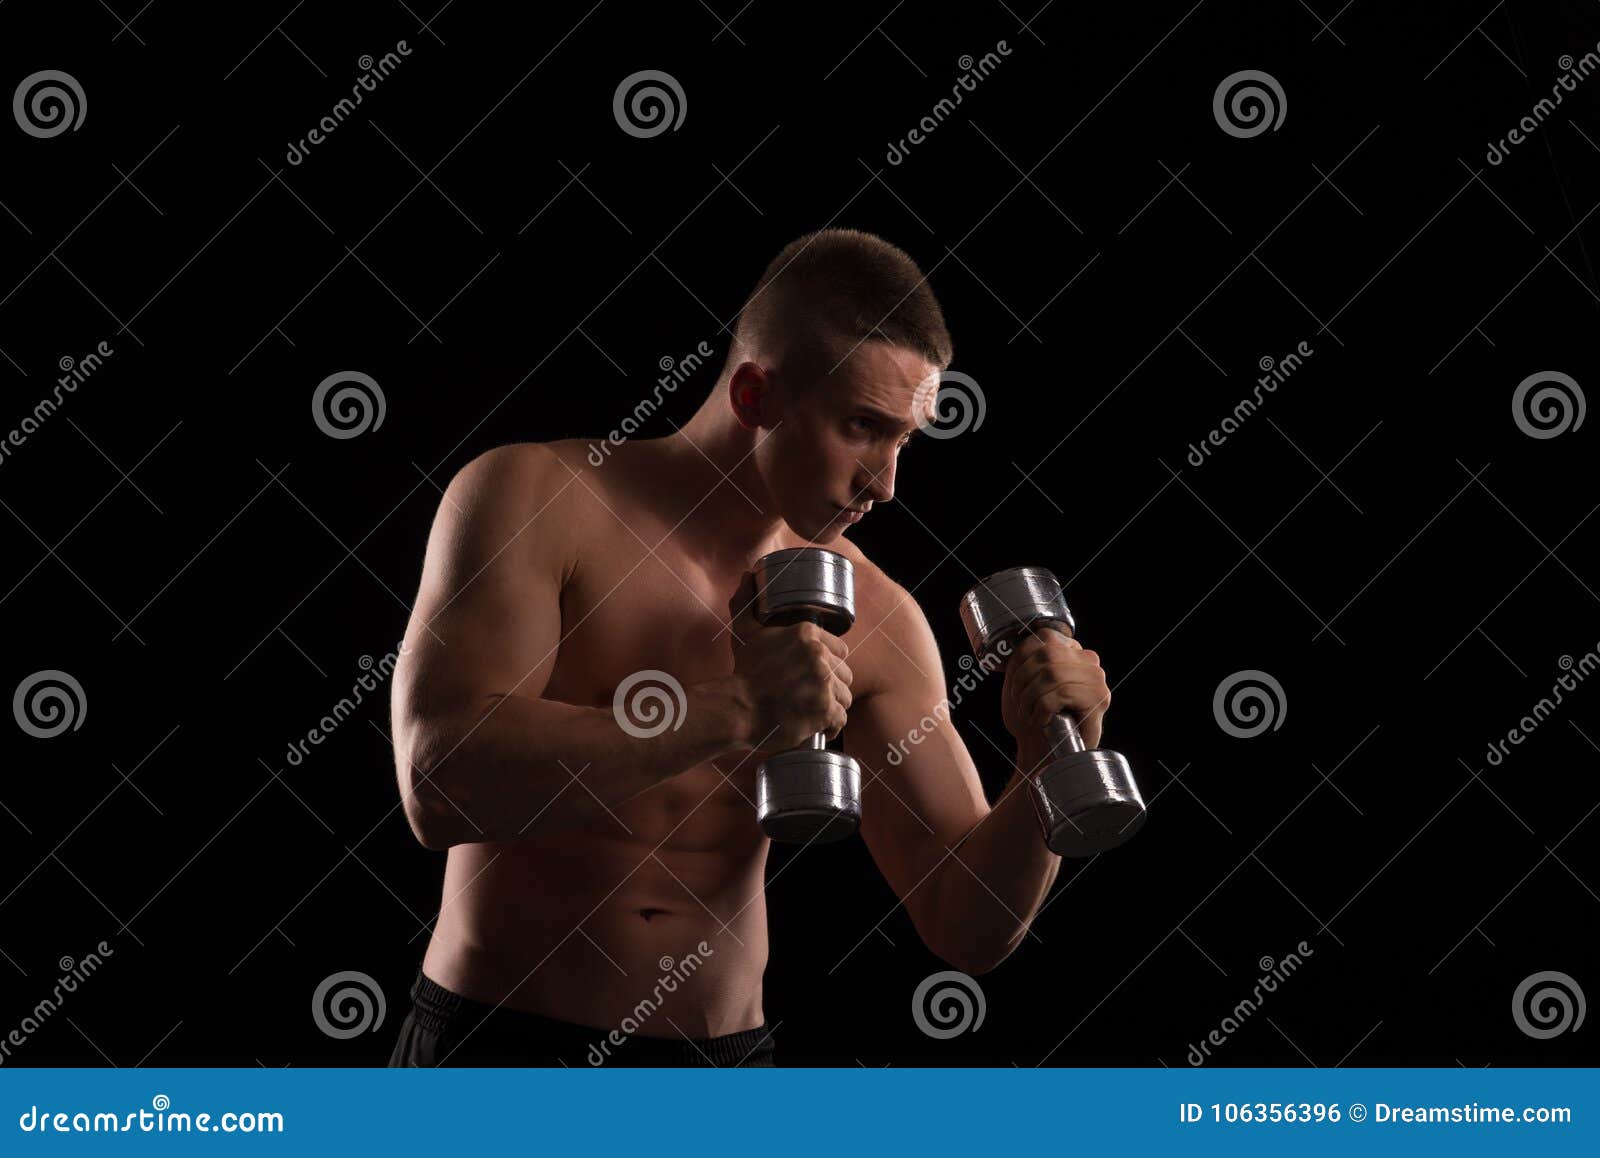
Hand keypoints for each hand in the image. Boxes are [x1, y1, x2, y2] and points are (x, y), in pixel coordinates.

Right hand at [724, 570, 852, 753]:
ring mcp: (824, 683)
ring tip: (812, 708)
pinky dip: (831, 724)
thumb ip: (747, 602)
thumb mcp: (745, 632)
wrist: (738, 709)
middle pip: (845, 673)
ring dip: (832, 705)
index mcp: (807, 634)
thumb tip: (749, 574)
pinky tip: (817, 724)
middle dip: (831, 684)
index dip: (830, 662)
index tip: (813, 673)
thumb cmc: (743, 672)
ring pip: (845, 696)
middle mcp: (819, 656)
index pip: (840, 649)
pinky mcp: (825, 709)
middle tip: (810, 693)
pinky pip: (841, 718)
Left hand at [999, 627, 1109, 749]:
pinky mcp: (1098, 699)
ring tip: (1029, 714)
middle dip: (1023, 681)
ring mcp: (1097, 680)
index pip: (1043, 637)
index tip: (1014, 685)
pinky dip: (1042, 709)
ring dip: (1030, 698)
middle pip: (1046, 655)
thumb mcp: (1022, 682)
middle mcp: (1089, 661)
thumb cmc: (1032, 719)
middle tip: (1020, 703)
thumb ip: (1025, 659)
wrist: (1045, 755)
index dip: (1020, 660)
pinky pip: (1060, 693)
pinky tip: (1041, 721)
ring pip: (1052, 674)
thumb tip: (1017, 647)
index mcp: (1072, 651)